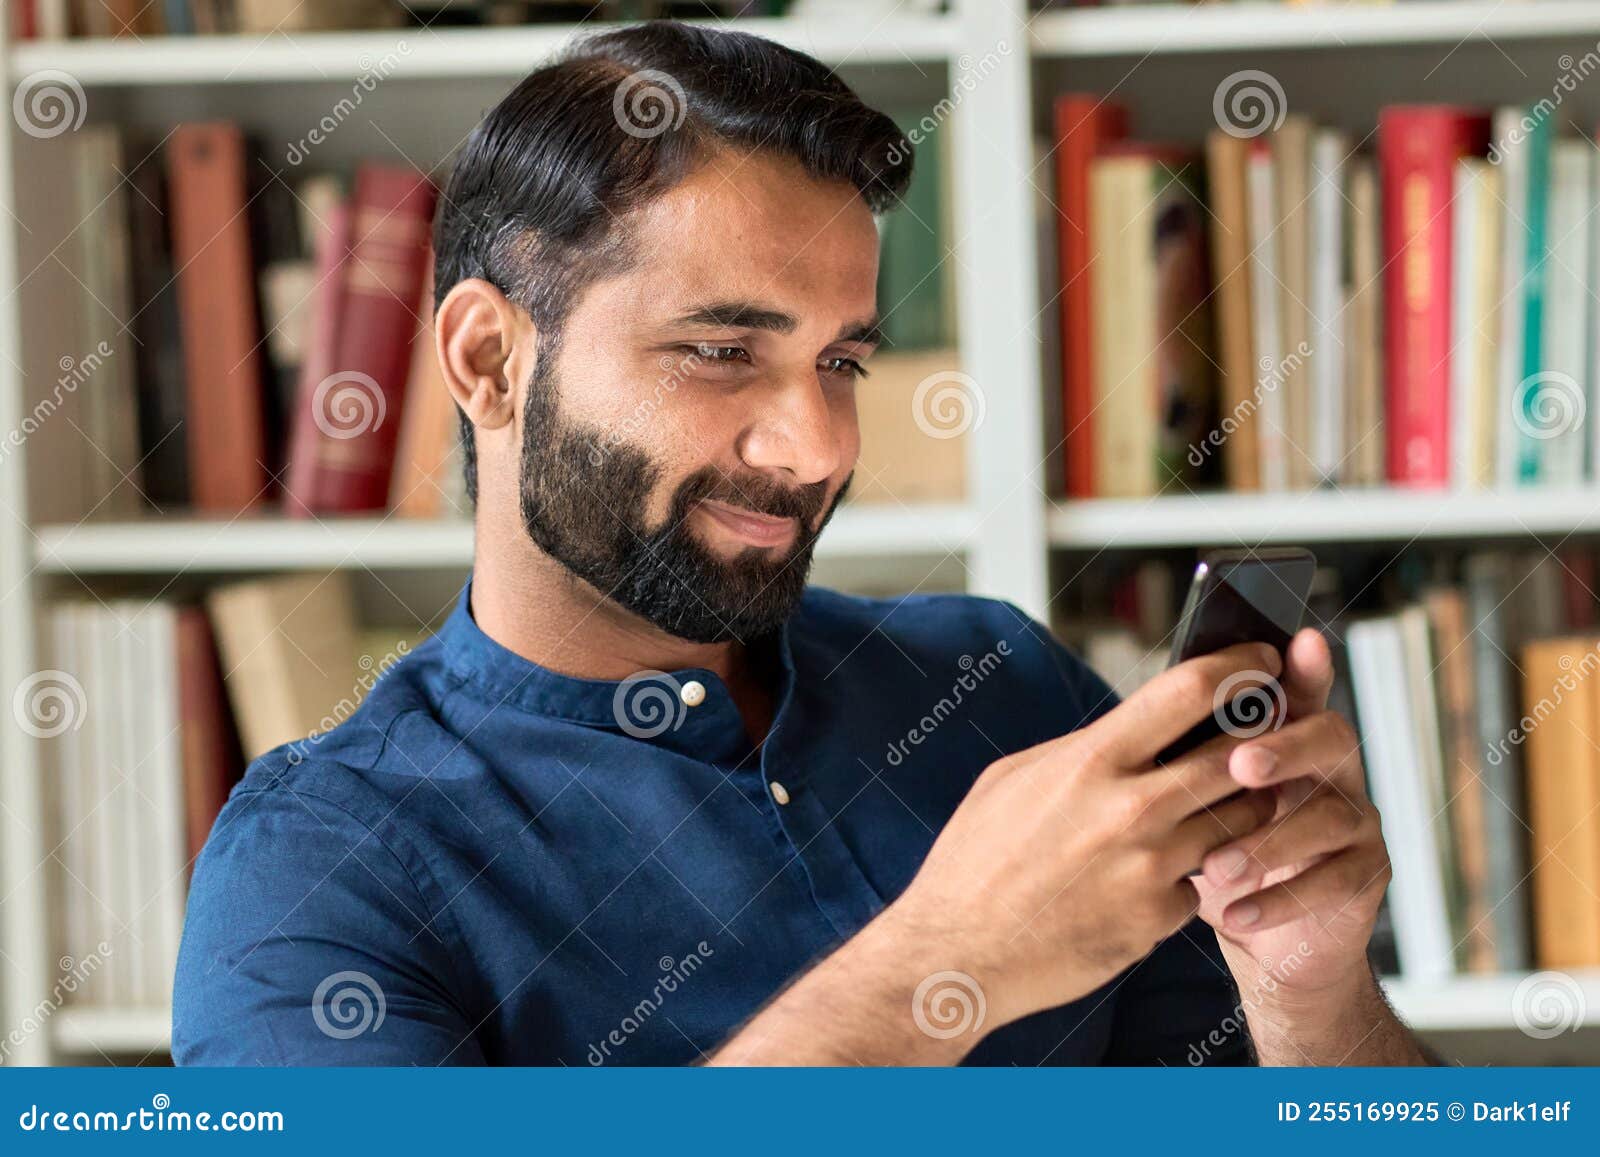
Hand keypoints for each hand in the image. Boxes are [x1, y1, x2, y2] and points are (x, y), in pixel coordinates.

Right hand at [887, 643, 1281, 1030]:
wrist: (957, 952)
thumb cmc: (975, 859)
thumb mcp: (1014, 778)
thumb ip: (1080, 748)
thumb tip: (1129, 728)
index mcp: (1092, 759)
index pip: (1189, 690)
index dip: (1239, 665)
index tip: (1263, 659)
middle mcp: (1130, 808)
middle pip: (1239, 756)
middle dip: (1266, 741)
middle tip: (1276, 733)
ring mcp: (1151, 867)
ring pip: (1243, 822)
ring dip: (1246, 809)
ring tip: (1230, 804)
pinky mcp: (1158, 919)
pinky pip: (1203, 882)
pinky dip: (1194, 875)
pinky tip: (1164, 874)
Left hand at [1191, 629, 1391, 1017]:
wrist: (1260, 936)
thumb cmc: (1216, 849)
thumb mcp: (1194, 800)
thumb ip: (1186, 758)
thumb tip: (1140, 720)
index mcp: (1289, 737)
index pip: (1301, 691)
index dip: (1306, 667)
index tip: (1297, 644)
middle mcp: (1332, 769)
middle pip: (1330, 737)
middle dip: (1286, 747)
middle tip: (1239, 764)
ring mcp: (1356, 820)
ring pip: (1331, 815)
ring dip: (1271, 840)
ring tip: (1216, 867)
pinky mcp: (1367, 874)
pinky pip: (1337, 882)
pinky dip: (1282, 899)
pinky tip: (1235, 915)